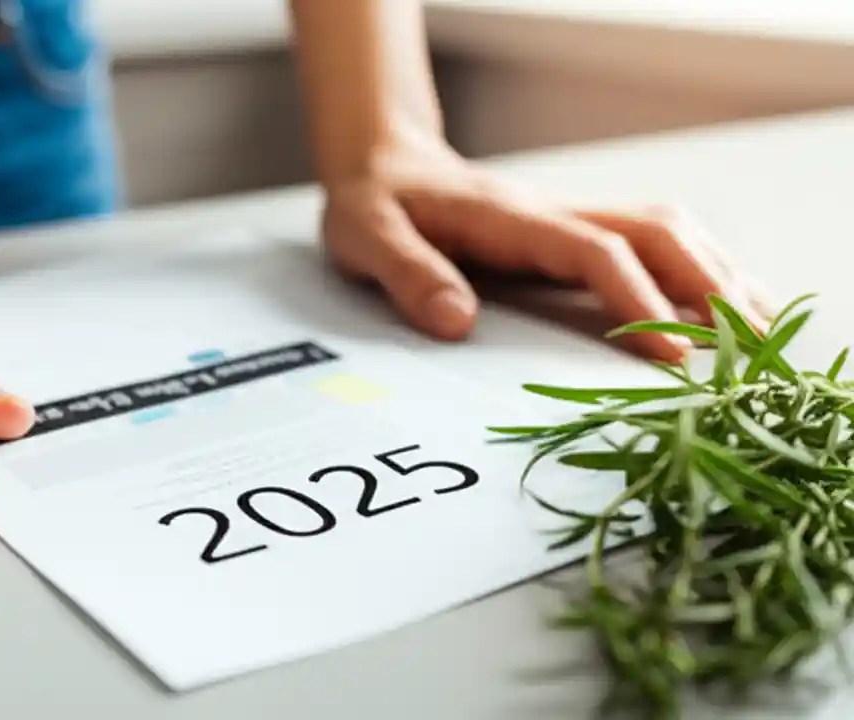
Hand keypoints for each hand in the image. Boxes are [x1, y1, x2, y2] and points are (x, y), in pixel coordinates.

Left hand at [320, 144, 768, 360]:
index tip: (671, 353)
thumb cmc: (376, 206)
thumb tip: (457, 323)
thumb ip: (408, 274)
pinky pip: (649, 240)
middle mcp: (552, 213)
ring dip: (714, 272)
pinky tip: (717, 305)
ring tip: (754, 331)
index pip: (595, 250)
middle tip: (744, 346)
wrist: (384, 168)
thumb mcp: (367, 237)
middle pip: (655, 229)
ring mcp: (567, 219)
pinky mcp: (570, 234)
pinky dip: (694, 268)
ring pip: (665, 228)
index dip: (638, 298)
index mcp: (510, 218)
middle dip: (706, 283)